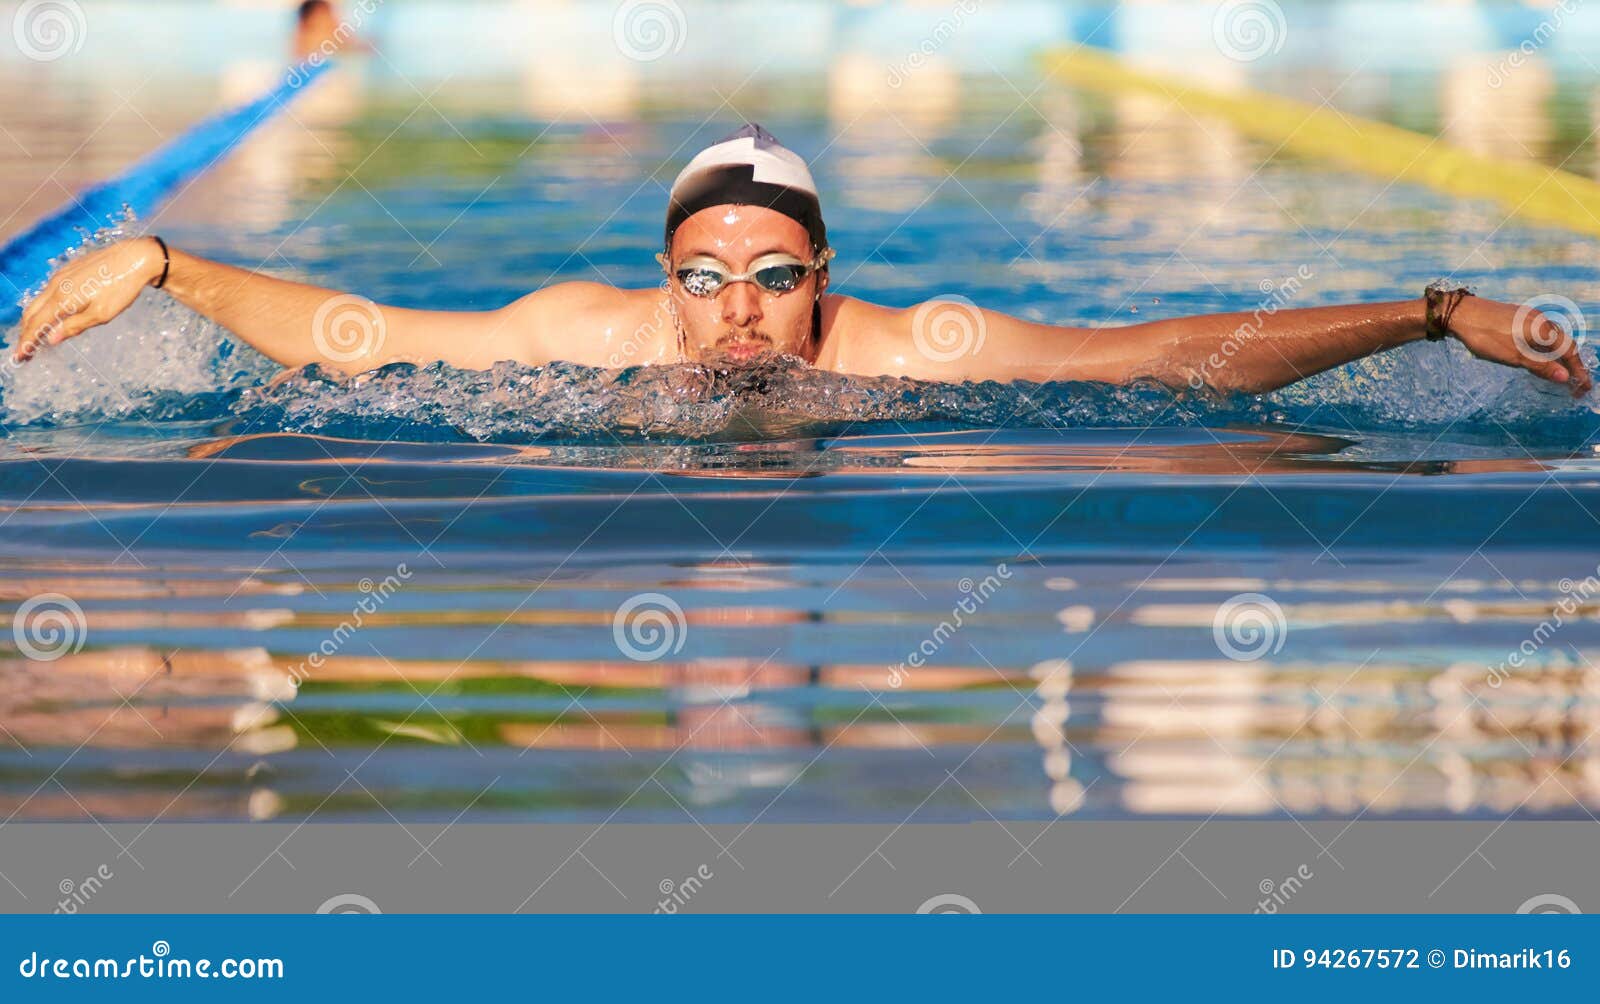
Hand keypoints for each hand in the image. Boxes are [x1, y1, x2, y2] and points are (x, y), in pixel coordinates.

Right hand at [13, 238, 166, 363]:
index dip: (27, 342)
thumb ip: (75, 326)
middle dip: (26, 333)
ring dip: (33, 320)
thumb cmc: (122, 288)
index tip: (21, 357)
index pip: (37, 324)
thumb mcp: (102, 313)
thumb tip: (51, 339)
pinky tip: (50, 315)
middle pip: (32, 312)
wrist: (135, 258)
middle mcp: (56, 285)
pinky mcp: (68, 270)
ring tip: (34, 336)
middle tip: (26, 351)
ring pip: (38, 301)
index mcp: (63, 298)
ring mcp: (61, 276)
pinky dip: (43, 307)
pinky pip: (48, 291)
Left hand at [1447, 295, 1591, 396]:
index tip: (1583, 388)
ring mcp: (1532, 317)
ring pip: (1554, 338)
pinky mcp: (1522, 316)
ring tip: (1561, 373)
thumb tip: (1565, 377)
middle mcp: (1543, 321)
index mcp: (1544, 331)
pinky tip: (1541, 356)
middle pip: (1566, 344)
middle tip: (1575, 384)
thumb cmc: (1486, 337)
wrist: (1462, 313)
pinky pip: (1543, 333)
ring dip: (1560, 356)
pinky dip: (1548, 347)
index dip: (1578, 372)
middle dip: (1572, 365)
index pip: (1570, 353)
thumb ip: (1540, 366)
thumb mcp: (1513, 357)